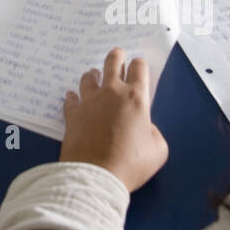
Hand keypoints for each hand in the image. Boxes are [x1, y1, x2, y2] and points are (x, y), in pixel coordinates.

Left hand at [60, 48, 168, 192]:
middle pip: (112, 62)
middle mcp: (111, 93)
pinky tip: (72, 96)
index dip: (139, 65)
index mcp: (136, 98)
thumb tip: (144, 128)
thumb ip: (153, 132)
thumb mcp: (158, 150)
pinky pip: (70, 99)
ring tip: (94, 75)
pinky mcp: (72, 114)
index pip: (139, 68)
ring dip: (93, 75)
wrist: (96, 175)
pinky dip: (72, 96)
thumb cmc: (131, 163)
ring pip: (88, 77)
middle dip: (116, 56)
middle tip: (117, 54)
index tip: (139, 66)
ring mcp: (89, 102)